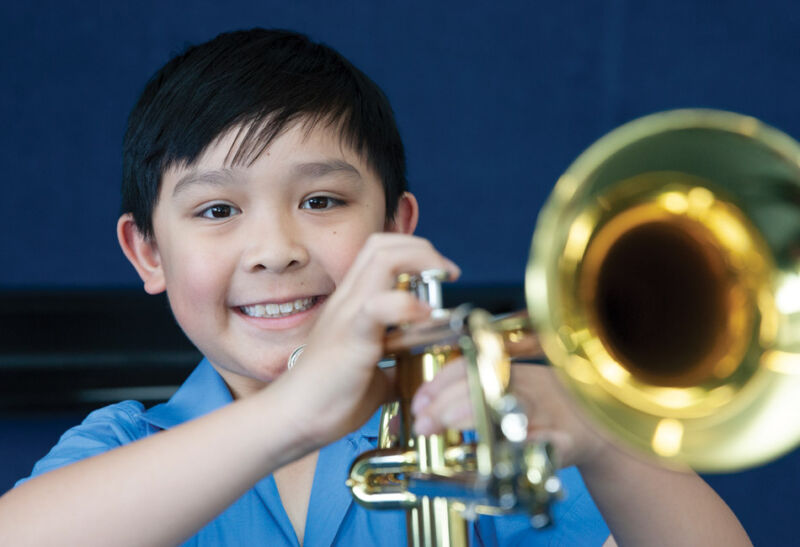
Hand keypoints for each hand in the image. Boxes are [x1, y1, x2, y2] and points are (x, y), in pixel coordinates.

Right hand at [285, 233, 459, 444]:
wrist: (295, 418)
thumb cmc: (331, 396)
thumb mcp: (375, 373)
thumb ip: (398, 364)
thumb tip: (424, 370)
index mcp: (353, 303)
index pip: (380, 250)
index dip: (416, 251)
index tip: (443, 274)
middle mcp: (348, 299)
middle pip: (383, 245)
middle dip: (423, 249)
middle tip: (446, 273)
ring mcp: (347, 314)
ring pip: (381, 259)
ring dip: (420, 263)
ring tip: (439, 286)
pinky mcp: (350, 336)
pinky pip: (378, 305)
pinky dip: (408, 304)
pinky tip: (424, 317)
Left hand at [411, 359, 612, 469]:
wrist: (596, 426)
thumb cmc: (541, 406)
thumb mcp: (505, 388)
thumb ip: (465, 392)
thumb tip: (424, 405)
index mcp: (510, 371)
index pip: (467, 367)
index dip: (438, 384)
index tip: (419, 405)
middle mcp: (528, 386)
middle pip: (484, 385)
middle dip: (448, 403)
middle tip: (424, 423)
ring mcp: (548, 413)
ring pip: (510, 407)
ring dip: (474, 415)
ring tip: (447, 427)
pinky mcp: (564, 442)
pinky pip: (539, 443)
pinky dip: (517, 446)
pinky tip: (493, 453)